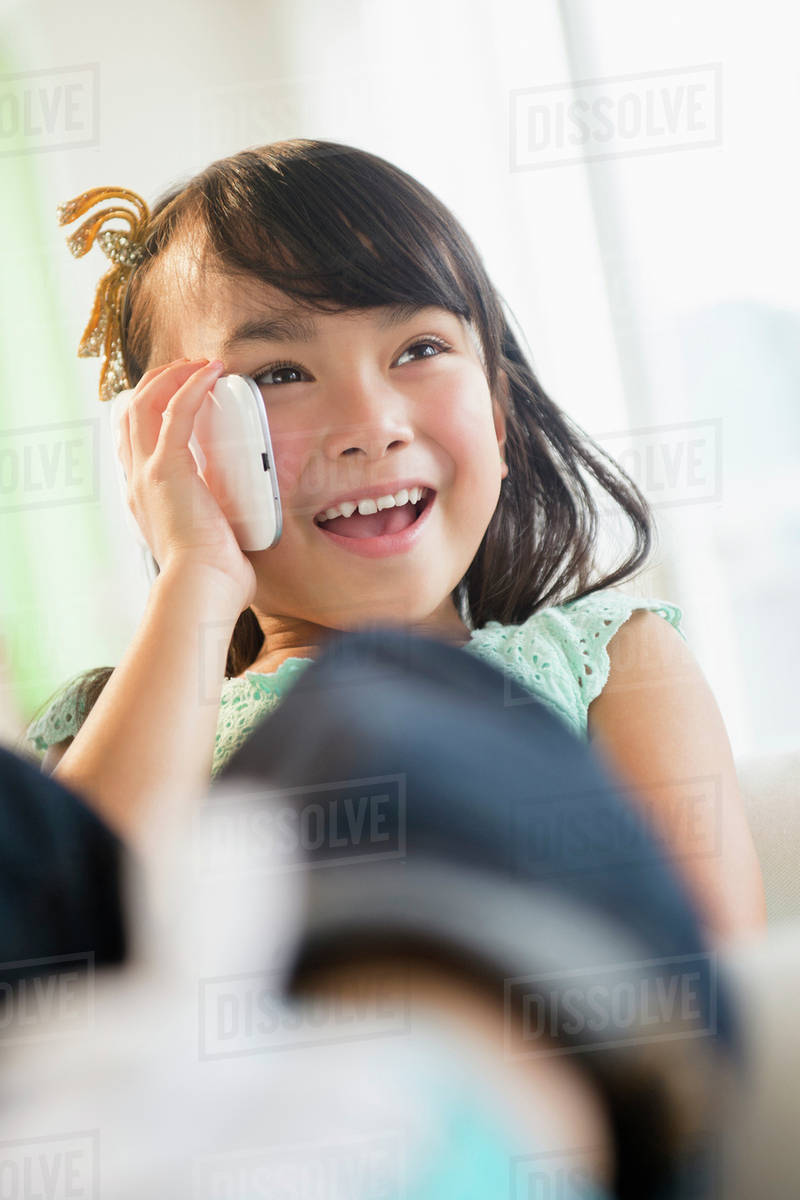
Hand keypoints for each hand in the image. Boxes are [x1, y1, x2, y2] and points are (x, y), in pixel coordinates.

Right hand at [116, 358, 256, 610]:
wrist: (201, 589)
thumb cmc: (211, 580)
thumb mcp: (206, 544)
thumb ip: (215, 528)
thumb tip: (239, 532)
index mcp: (143, 499)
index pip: (131, 442)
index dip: (148, 412)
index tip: (175, 397)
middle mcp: (136, 482)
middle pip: (130, 413)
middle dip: (157, 383)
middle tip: (187, 370)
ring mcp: (147, 473)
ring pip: (144, 403)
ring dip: (172, 376)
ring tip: (200, 363)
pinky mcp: (167, 468)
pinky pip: (175, 410)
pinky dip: (192, 385)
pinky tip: (212, 372)